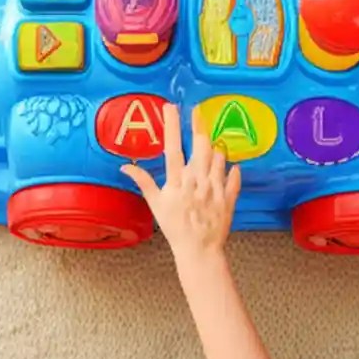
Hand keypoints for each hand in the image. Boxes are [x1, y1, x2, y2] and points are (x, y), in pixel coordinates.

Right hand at [121, 104, 241, 262]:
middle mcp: (196, 182)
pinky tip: (230, 165)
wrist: (198, 250)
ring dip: (214, 147)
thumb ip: (143, 182)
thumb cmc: (174, 228)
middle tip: (198, 110)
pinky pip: (233, 176)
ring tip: (210, 144)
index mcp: (177, 182)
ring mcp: (214, 188)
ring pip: (217, 157)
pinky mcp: (228, 197)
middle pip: (199, 146)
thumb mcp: (155, 204)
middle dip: (198, 125)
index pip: (172, 148)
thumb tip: (125, 166)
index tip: (170, 107)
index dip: (172, 126)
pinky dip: (232, 168)